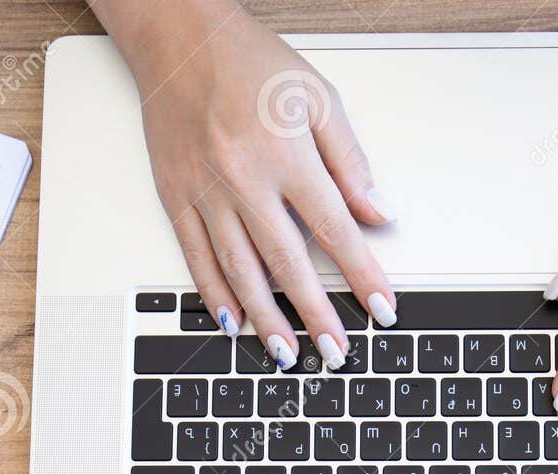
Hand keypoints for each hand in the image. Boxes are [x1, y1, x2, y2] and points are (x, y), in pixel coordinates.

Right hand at [98, 0, 396, 368]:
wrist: (178, 36)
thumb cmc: (248, 61)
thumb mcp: (318, 97)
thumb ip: (350, 161)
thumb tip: (377, 213)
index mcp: (285, 154)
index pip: (334, 228)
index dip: (361, 274)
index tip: (382, 308)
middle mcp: (243, 178)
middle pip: (287, 262)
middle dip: (315, 314)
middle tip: (335, 352)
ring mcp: (204, 191)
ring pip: (239, 270)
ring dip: (265, 319)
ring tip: (287, 353)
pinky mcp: (175, 195)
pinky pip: (196, 256)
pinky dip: (215, 294)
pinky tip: (232, 321)